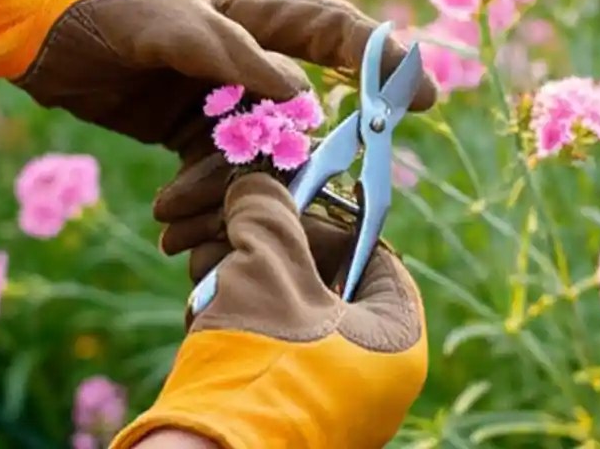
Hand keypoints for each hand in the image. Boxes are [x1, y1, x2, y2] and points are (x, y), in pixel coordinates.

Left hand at [0, 0, 436, 257]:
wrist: (32, 34)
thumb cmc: (103, 8)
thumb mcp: (167, 25)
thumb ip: (234, 57)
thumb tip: (300, 94)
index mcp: (256, 10)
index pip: (335, 32)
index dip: (384, 63)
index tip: (425, 97)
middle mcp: (252, 55)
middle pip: (301, 114)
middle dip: (290, 162)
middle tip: (281, 202)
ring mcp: (225, 96)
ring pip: (259, 155)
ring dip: (228, 192)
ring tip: (177, 212)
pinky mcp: (195, 130)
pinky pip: (220, 173)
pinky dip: (202, 200)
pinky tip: (168, 218)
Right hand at [111, 173, 426, 448]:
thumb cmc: (256, 360)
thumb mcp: (268, 270)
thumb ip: (270, 214)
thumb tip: (259, 184)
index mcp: (397, 339)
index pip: (374, 253)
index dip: (324, 220)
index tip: (281, 207)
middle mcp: (377, 375)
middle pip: (326, 282)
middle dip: (270, 252)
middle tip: (232, 235)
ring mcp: (336, 400)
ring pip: (291, 315)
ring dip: (244, 283)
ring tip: (205, 275)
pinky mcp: (292, 414)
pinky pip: (272, 351)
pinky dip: (238, 324)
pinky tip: (202, 313)